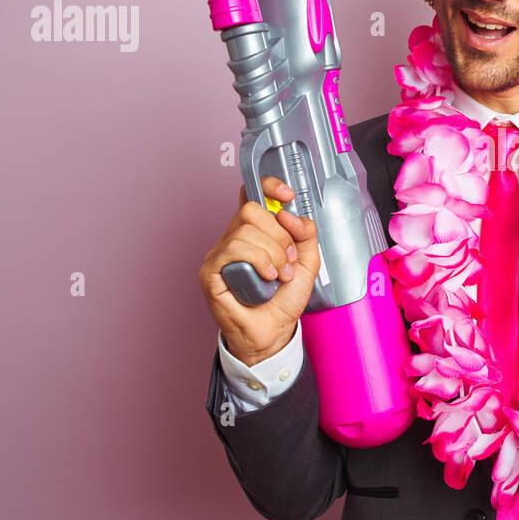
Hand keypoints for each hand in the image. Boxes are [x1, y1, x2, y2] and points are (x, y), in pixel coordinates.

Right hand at [198, 176, 321, 366]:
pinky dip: (258, 260)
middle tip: (289, 260)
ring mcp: (221, 253)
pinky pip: (232, 248)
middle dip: (280, 235)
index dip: (268, 187)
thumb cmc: (283, 299)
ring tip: (280, 275)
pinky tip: (267, 277)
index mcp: (256, 231)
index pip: (253, 195)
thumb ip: (306, 233)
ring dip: (273, 254)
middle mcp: (236, 237)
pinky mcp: (211, 270)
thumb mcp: (307, 261)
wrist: (273, 332)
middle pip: (252, 209)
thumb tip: (288, 213)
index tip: (287, 195)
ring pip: (245, 229)